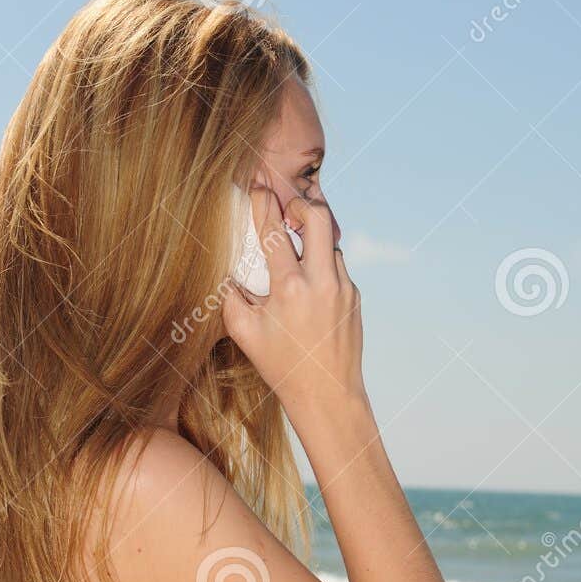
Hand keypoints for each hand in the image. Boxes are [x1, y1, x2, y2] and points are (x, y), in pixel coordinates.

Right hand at [222, 185, 364, 423]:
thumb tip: (225, 272)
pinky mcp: (355, 298)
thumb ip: (230, 296)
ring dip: (312, 241)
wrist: (328, 394)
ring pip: (330, 244)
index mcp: (290, 288)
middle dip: (303, 205)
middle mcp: (321, 282)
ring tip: (296, 253)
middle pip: (319, 218)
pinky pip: (337, 269)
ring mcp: (343, 288)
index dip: (265, 204)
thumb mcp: (244, 333)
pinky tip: (309, 286)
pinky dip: (322, 267)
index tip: (259, 187)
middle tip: (290, 210)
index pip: (275, 232)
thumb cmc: (282, 366)